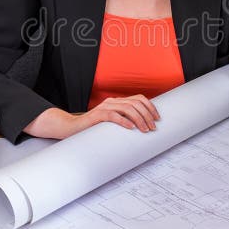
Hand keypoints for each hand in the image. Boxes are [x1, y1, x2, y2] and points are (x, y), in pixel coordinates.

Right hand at [23, 95, 159, 138]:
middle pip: (136, 103)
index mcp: (117, 102)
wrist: (71, 128)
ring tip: (145, 129)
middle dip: (147, 115)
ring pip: (128, 108)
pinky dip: (124, 121)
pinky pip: (113, 115)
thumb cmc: (93, 128)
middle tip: (153, 127)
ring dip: (139, 119)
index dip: (150, 107)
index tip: (157, 118)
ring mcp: (104, 107)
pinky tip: (131, 127)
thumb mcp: (111, 123)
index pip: (139, 99)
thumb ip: (123, 121)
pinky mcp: (97, 115)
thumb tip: (142, 129)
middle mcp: (112, 102)